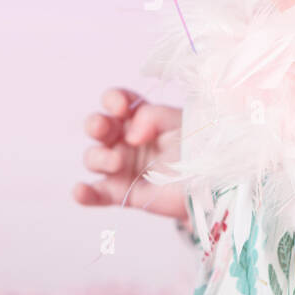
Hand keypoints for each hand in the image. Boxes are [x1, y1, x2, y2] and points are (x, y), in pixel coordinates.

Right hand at [74, 88, 189, 225]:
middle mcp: (125, 140)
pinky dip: (84, 193)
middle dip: (96, 124)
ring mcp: (121, 166)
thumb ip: (152, 117)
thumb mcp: (178, 122)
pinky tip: (81, 191)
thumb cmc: (198, 147)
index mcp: (139, 118)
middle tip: (105, 128)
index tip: (122, 107)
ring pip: (93, 158)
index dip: (113, 100)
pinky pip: (97, 194)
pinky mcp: (122, 192)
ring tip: (117, 162)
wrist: (213, 183)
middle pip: (97, 127)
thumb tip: (130, 135)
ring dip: (98, 157)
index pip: (116, 101)